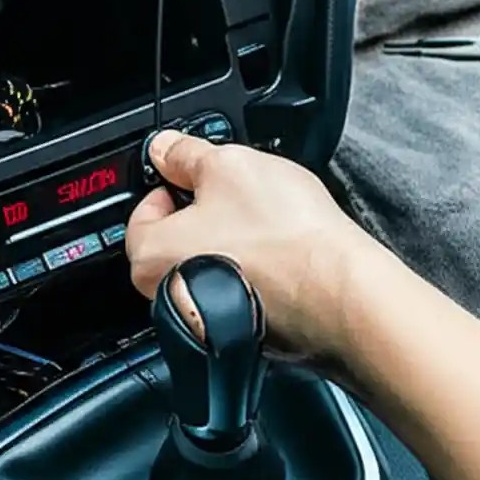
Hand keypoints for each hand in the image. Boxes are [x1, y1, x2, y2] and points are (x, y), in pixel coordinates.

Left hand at [126, 130, 386, 356]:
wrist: (340, 291)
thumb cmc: (286, 238)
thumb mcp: (228, 166)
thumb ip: (185, 154)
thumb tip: (165, 147)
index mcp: (150, 258)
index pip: (139, 214)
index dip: (167, 185)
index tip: (190, 174)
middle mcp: (168, 297)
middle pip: (172, 242)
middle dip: (198, 214)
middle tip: (232, 195)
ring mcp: (206, 320)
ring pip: (206, 264)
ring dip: (228, 242)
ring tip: (263, 223)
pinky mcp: (243, 332)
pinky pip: (237, 288)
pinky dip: (251, 270)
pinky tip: (279, 253)